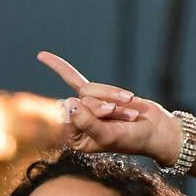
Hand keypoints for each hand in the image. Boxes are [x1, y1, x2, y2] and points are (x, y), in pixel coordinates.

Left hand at [37, 50, 182, 166]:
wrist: (154, 130)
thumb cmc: (132, 138)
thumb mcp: (109, 135)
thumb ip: (88, 123)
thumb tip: (68, 103)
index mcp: (76, 140)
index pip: (71, 117)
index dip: (93, 114)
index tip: (112, 122)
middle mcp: (77, 123)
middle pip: (81, 102)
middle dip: (106, 106)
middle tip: (125, 118)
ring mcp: (86, 108)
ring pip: (89, 90)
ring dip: (113, 96)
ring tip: (128, 111)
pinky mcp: (95, 94)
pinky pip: (73, 77)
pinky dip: (59, 66)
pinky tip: (41, 56)